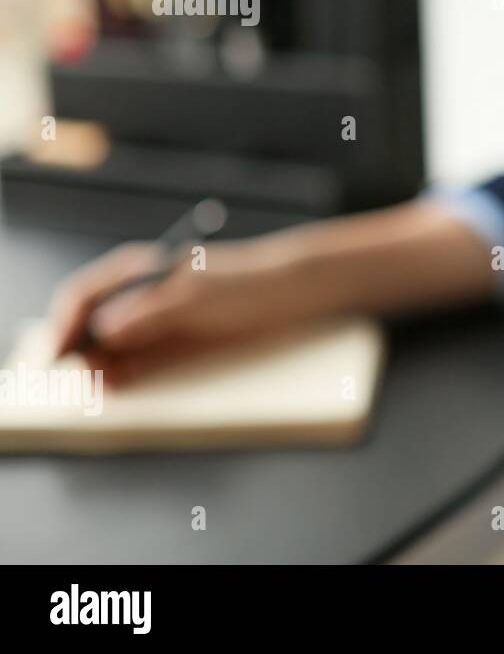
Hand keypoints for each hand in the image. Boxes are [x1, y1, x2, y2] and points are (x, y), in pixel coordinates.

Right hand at [48, 239, 310, 384]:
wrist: (289, 292)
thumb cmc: (243, 283)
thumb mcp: (194, 296)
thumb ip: (148, 313)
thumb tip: (104, 330)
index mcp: (135, 271)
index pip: (83, 296)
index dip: (65, 324)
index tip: (59, 353)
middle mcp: (137, 296)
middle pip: (90, 326)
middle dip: (80, 351)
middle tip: (83, 377)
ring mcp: (153, 322)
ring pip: (110, 349)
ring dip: (99, 367)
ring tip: (101, 385)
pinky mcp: (171, 344)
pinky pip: (135, 363)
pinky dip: (122, 375)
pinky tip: (117, 386)